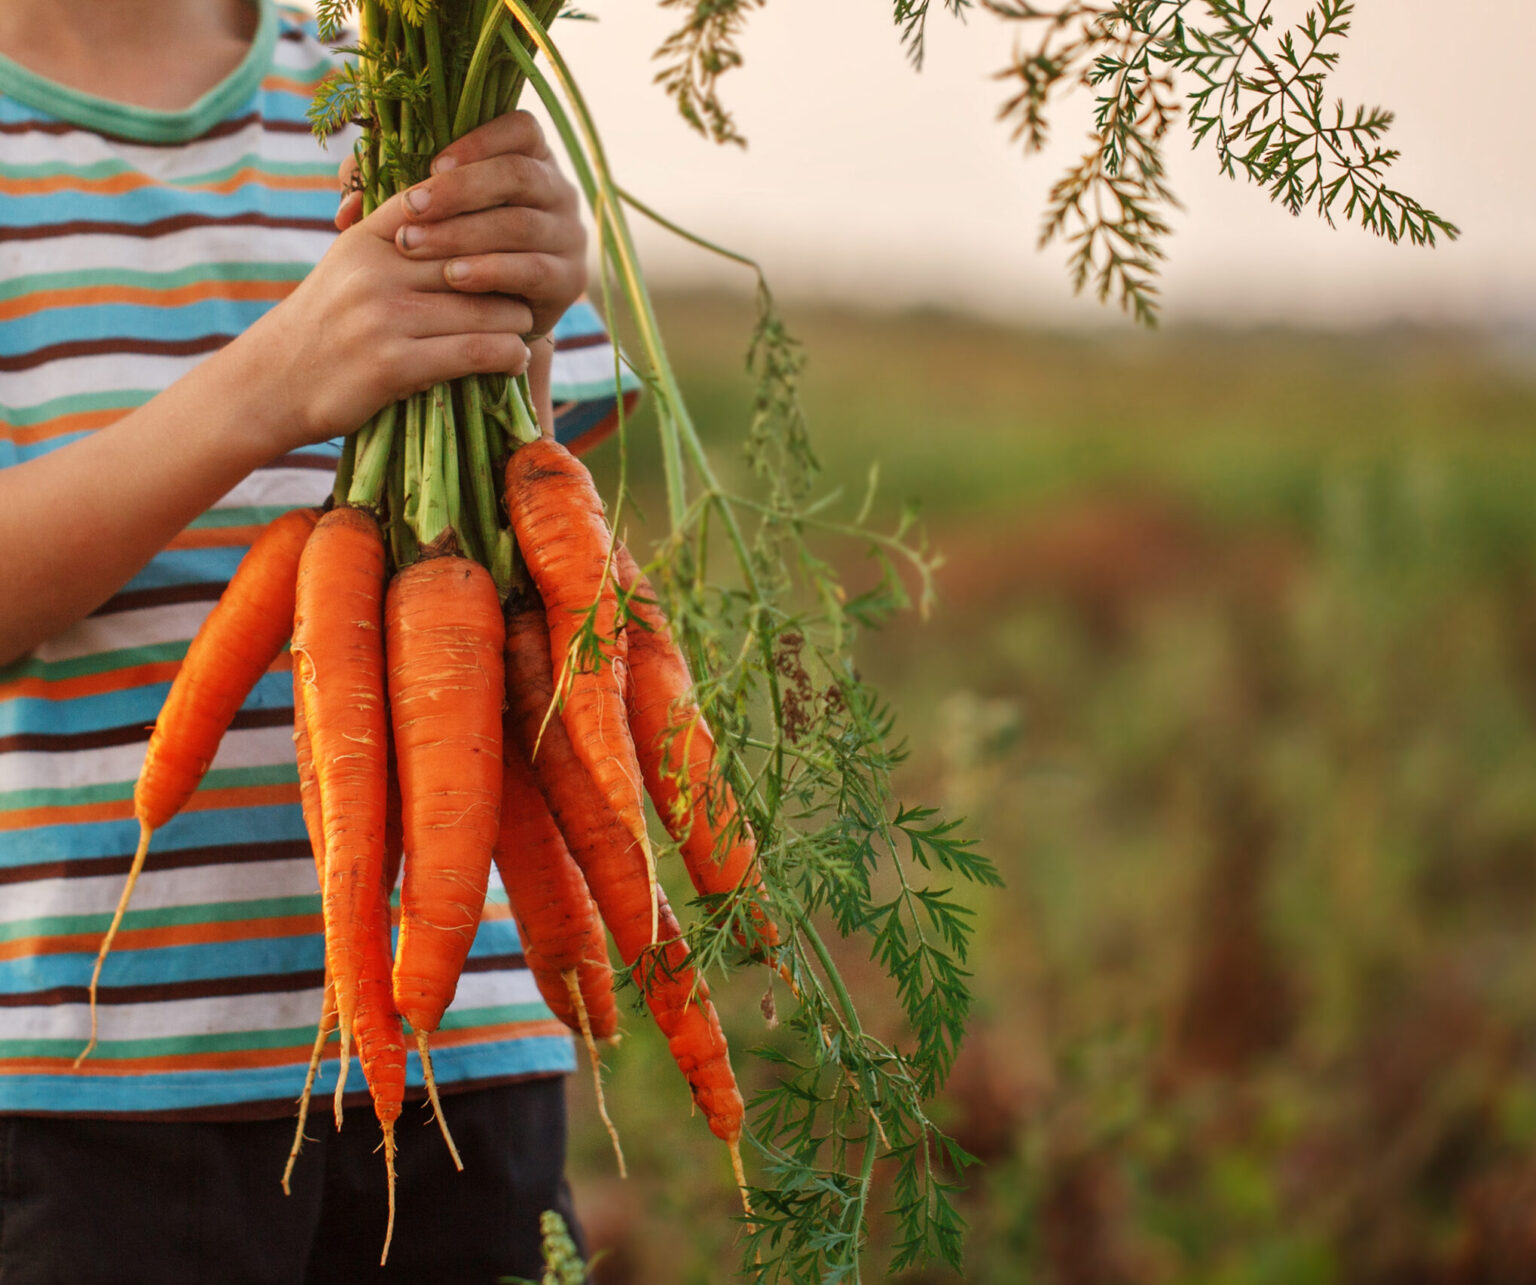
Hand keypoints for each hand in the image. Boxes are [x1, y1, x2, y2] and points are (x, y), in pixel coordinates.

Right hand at [243, 190, 535, 450]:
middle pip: (476, 259)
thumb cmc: (325, 326)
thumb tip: (459, 207)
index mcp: (368, 239)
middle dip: (511, 276)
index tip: (517, 237)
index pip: (445, 209)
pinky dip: (508, 355)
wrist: (272, 384)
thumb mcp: (349, 266)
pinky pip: (477, 351)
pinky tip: (514, 359)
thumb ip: (395, 236)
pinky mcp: (394, 364)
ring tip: (524, 328)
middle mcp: (376, 271)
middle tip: (530, 291)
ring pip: (485, 309)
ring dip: (517, 322)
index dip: (490, 219)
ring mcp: (384, 317)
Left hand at [338, 111, 586, 340]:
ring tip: (416, 248)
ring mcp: (569, 237)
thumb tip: (345, 207)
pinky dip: (491, 272)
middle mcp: (559, 192)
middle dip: (460, 190)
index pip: (521, 129)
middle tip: (410, 209)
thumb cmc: (452, 251)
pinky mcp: (569, 282)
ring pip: (522, 224)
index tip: (431, 163)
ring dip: (464, 233)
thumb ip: (386, 192)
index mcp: (531, 159)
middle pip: (519, 175)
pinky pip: (533, 270)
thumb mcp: (425, 214)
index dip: (480, 140)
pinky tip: (453, 278)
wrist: (490, 319)